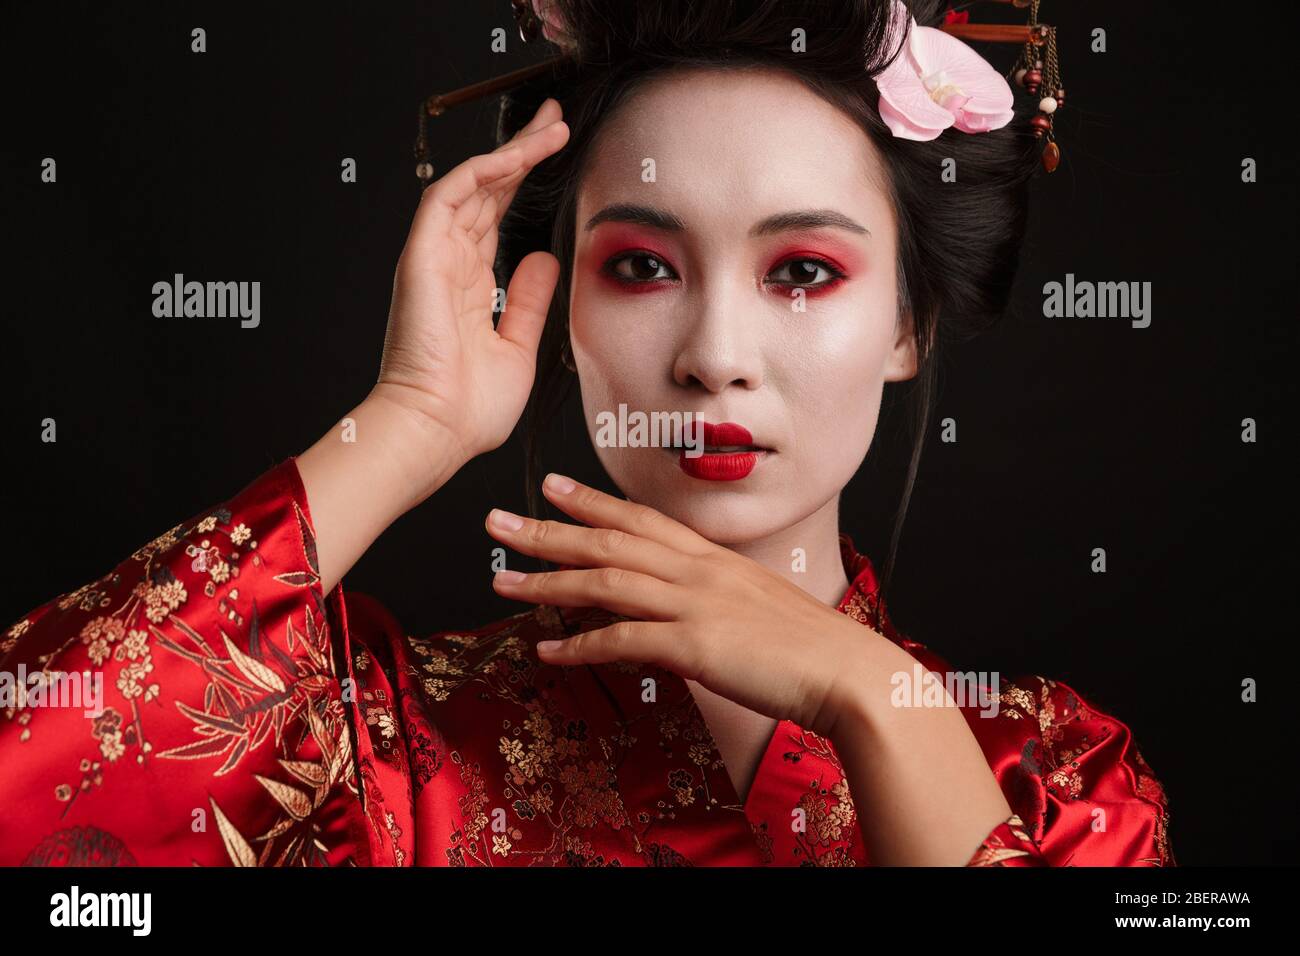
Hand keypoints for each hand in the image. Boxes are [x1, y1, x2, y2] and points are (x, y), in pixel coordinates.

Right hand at [374, 98, 569, 468]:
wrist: (436, 432)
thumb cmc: (469, 409)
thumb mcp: (518, 347)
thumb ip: (528, 301)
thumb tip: (544, 260)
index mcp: (469, 287)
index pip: (497, 219)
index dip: (525, 184)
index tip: (557, 155)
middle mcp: (449, 265)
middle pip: (486, 192)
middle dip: (521, 152)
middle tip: (556, 120)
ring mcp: (433, 258)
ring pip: (473, 185)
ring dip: (511, 152)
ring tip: (550, 126)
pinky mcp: (422, 256)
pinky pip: (450, 197)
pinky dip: (484, 170)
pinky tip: (518, 153)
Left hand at [483, 474, 889, 736]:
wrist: (850, 672)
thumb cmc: (811, 647)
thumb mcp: (758, 607)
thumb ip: (718, 600)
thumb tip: (688, 611)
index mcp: (712, 559)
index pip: (641, 518)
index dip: (592, 501)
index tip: (552, 486)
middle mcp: (697, 571)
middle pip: (609, 541)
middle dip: (547, 530)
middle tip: (496, 521)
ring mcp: (694, 604)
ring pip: (604, 582)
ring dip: (547, 582)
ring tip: (502, 582)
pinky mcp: (694, 645)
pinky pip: (623, 640)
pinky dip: (579, 645)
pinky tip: (546, 651)